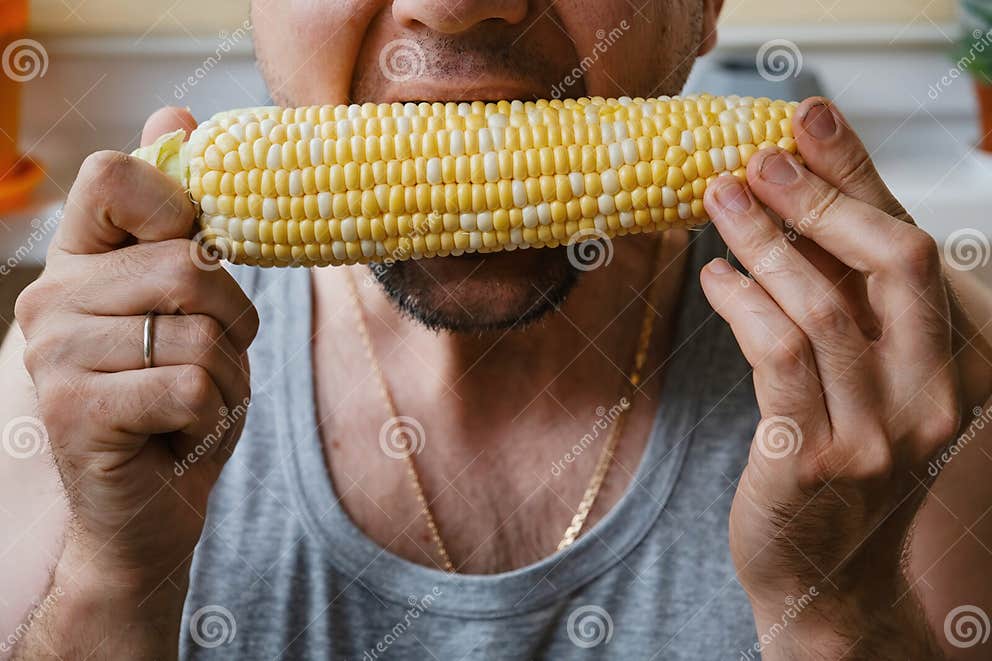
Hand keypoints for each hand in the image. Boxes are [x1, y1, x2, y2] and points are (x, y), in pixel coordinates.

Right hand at [14, 108, 257, 624]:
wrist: (149, 507)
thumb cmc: (177, 401)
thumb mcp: (189, 305)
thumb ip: (177, 219)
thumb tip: (177, 112)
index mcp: (78, 260)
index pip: (117, 173)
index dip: (180, 210)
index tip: (195, 262)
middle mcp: (50, 297)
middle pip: (188, 263)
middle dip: (233, 322)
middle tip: (211, 361)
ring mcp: (53, 354)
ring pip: (199, 330)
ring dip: (229, 376)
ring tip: (196, 402)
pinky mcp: (74, 411)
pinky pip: (190, 384)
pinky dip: (212, 414)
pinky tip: (181, 433)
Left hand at [700, 98, 982, 658]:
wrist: (820, 576)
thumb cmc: (833, 460)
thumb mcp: (862, 379)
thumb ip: (845, 302)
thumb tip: (799, 204)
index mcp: (956, 366)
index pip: (913, 247)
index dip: (860, 175)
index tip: (809, 118)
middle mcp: (933, 398)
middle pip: (891, 263)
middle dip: (817, 198)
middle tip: (754, 161)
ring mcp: (876, 435)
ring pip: (822, 305)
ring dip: (764, 241)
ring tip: (719, 201)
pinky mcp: (810, 459)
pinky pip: (778, 356)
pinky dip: (743, 302)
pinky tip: (715, 277)